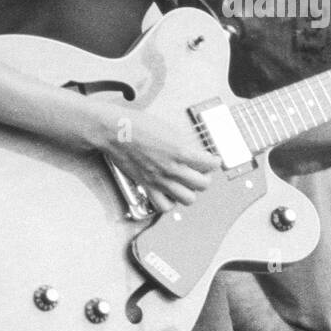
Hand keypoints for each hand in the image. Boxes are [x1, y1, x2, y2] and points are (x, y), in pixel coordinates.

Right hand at [97, 108, 218, 214]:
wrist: (116, 131)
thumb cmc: (139, 125)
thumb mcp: (169, 129)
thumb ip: (183, 143)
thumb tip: (194, 152)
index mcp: (180, 151)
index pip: (210, 164)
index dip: (215, 162)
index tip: (214, 160)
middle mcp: (172, 169)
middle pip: (203, 184)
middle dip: (205, 177)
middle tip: (202, 172)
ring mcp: (159, 180)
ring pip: (188, 199)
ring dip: (191, 191)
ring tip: (187, 183)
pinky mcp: (147, 186)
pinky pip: (164, 206)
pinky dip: (170, 202)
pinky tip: (170, 191)